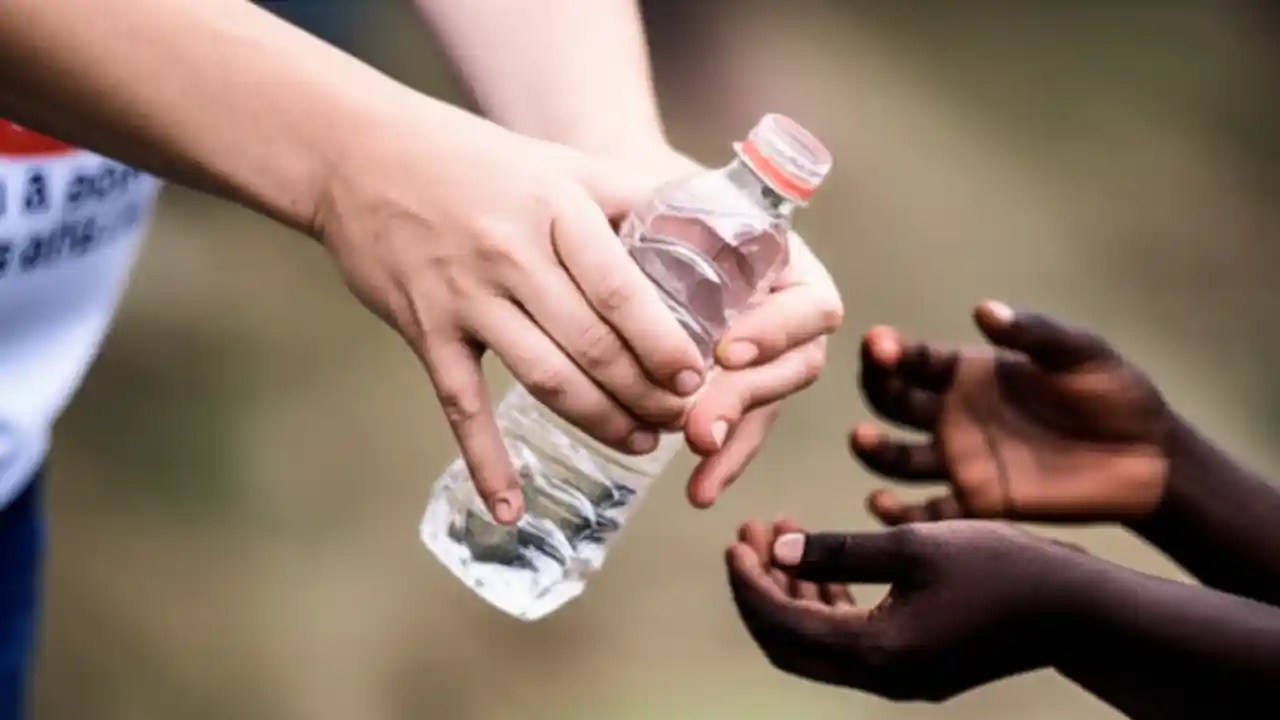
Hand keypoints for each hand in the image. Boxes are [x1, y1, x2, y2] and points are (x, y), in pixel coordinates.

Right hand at [317, 105, 704, 523]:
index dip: (663, 342)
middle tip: (682, 419)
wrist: (363, 157)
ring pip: (544, 378)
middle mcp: (512, 256)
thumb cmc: (475, 160)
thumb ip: (628, 194)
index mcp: (555, 210)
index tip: (696, 377)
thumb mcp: (559, 162)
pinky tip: (510, 509)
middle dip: (645, 393)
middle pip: (591, 344)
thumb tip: (704, 222)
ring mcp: (465, 298)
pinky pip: (462, 408)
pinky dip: (486, 462)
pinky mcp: (426, 331)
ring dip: (598, 421)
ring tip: (640, 443)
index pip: (621, 289)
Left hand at [597, 146, 843, 507]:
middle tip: (696, 425)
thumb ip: (689, 212)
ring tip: (697, 464)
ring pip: (768, 403)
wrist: (644, 216)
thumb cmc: (664, 199)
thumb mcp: (680, 197)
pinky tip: (697, 490)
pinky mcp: (741, 388)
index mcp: (793, 264)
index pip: (811, 305)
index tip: (727, 350)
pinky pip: (742, 429)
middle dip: (744, 398)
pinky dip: (722, 459)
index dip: (775, 331)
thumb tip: (661, 208)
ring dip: (735, 438)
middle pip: (793, 366)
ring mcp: (769, 356)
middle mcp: (790, 313)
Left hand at [726, 519, 1090, 700]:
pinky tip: (819, 561)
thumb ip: (841, 551)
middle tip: (749, 534)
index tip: (734, 540)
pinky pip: (848, 639)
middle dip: (761, 588)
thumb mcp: (915, 545)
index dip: (749, 583)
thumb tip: (777, 549)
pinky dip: (825, 602)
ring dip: (791, 591)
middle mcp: (880, 675)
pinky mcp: (913, 664)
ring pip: (817, 641)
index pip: (783, 624)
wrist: (1073, 610)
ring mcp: (897, 675)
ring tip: (779, 532)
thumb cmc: (1001, 568)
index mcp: (876, 650)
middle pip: (789, 642)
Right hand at [853, 301, 1171, 523]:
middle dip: (878, 387)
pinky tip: (881, 504)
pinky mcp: (978, 506)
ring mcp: (962, 462)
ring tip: (863, 439)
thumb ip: (1034, 334)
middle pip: (894, 402)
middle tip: (878, 379)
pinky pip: (928, 512)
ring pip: (898, 458)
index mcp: (972, 374)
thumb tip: (984, 310)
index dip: (892, 352)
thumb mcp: (1082, 354)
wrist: (1151, 460)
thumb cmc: (1118, 396)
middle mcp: (955, 415)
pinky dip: (898, 513)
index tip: (880, 343)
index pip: (916, 360)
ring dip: (874, 449)